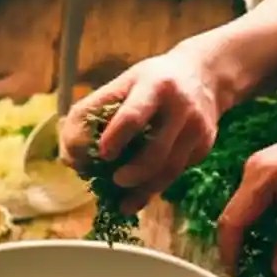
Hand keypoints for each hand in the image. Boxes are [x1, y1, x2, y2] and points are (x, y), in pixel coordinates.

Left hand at [61, 46, 225, 213]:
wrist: (205, 75)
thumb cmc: (151, 81)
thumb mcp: (122, 83)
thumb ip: (90, 114)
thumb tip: (70, 158)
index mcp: (154, 85)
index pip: (133, 115)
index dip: (115, 138)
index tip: (102, 155)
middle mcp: (180, 107)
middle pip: (156, 152)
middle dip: (133, 173)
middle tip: (115, 181)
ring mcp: (197, 129)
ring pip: (170, 170)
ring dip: (145, 190)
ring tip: (124, 201)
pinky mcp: (205, 145)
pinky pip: (179, 172)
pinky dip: (158, 185)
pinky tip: (142, 191)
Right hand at [217, 108, 276, 276]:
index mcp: (261, 177)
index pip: (232, 223)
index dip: (230, 256)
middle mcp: (252, 171)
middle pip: (233, 219)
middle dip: (237, 251)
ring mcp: (259, 170)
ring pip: (243, 214)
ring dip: (249, 241)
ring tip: (261, 268)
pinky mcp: (269, 173)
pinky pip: (256, 206)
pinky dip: (260, 228)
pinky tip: (273, 246)